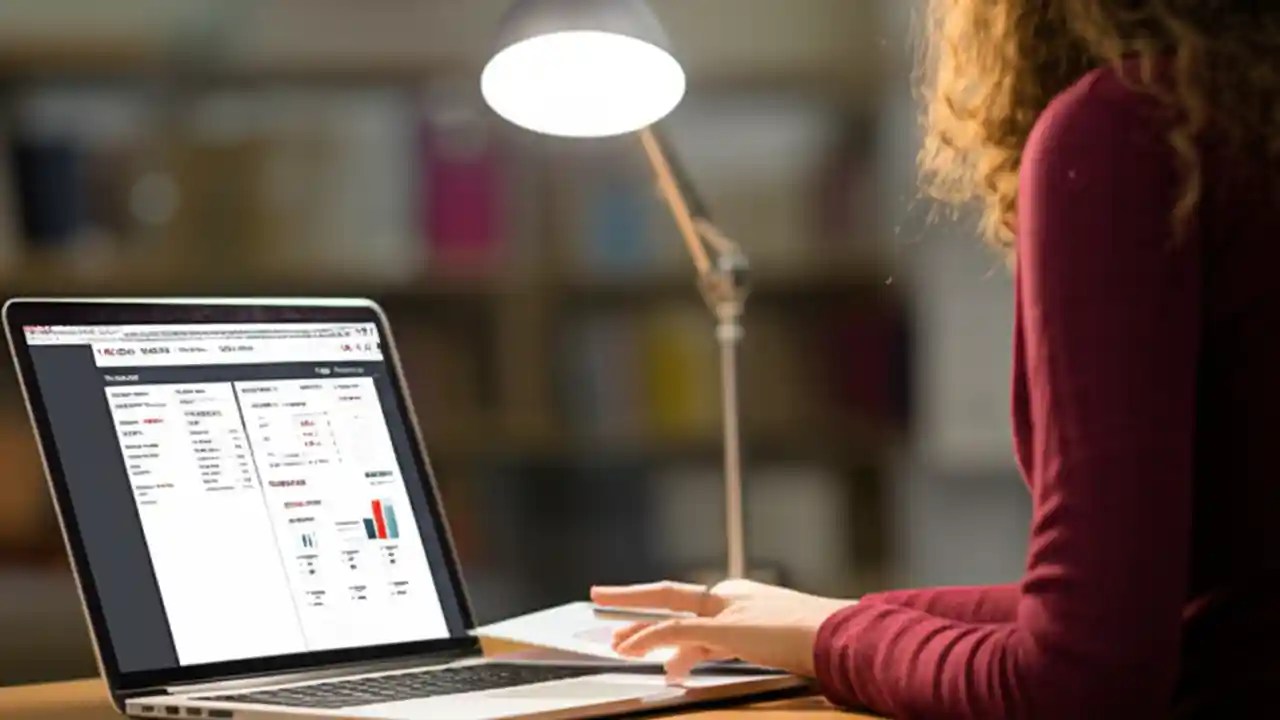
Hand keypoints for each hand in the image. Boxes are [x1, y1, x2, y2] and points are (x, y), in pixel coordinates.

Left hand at [590, 579, 856, 681]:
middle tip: (601, 597)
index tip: (644, 622)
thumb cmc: (817, 643)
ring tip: (613, 638)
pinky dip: (649, 637)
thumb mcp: (766, 647)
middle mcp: (732, 597)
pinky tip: (630, 646)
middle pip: (672, 593)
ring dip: (637, 623)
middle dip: (634, 596)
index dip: (665, 613)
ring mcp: (728, 609)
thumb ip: (723, 652)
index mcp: (745, 598)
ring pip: (668, 610)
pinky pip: (675, 631)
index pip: (695, 606)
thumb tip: (682, 663)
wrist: (840, 635)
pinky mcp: (724, 626)